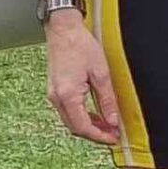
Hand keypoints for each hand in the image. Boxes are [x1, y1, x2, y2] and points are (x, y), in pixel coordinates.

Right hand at [45, 15, 122, 145]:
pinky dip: (81, 115)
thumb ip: (107, 99)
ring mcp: (53, 95)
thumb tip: (113, 120)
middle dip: (95, 133)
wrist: (63, 30)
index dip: (99, 136)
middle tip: (113, 134)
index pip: (83, 127)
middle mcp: (57, 98)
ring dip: (88, 125)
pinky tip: (95, 113)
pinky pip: (68, 111)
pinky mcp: (55, 90)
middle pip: (75, 127)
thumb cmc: (81, 45)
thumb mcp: (101, 73)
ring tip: (108, 124)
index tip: (113, 138)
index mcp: (68, 96)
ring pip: (71, 120)